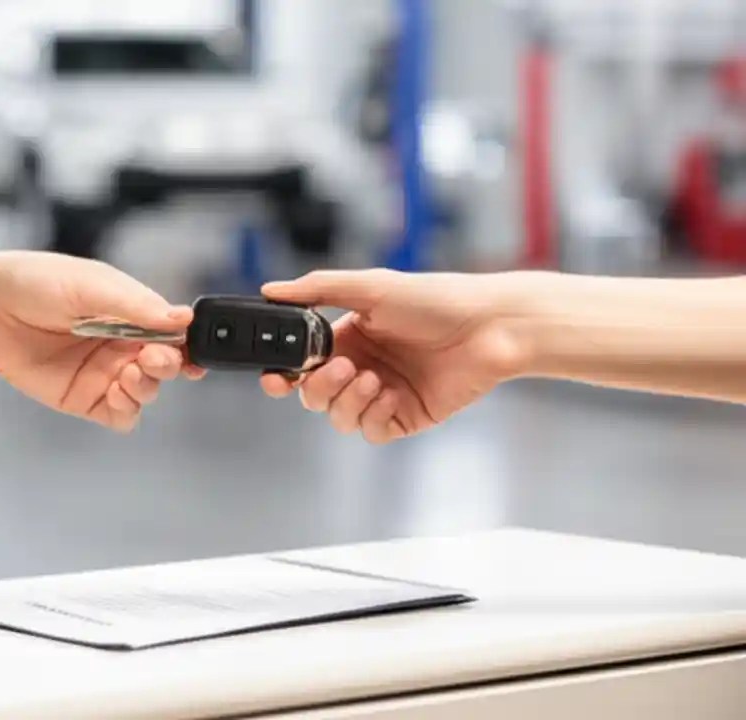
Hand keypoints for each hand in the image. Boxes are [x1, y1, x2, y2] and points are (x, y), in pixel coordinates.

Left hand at [0, 252, 203, 432]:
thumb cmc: (35, 282)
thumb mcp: (91, 284)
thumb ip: (136, 305)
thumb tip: (182, 319)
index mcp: (131, 312)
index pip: (173, 333)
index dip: (188, 343)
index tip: (190, 347)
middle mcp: (122, 345)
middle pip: (166, 366)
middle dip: (168, 365)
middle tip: (152, 358)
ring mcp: (103, 373)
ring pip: (146, 392)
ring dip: (148, 387)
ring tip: (128, 373)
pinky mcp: (83, 398)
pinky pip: (119, 416)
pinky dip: (128, 410)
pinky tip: (118, 393)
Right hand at [260, 269, 527, 442]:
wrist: (491, 327)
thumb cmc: (436, 299)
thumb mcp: (371, 286)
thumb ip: (317, 289)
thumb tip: (270, 290)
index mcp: (347, 336)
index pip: (302, 363)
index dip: (284, 374)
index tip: (276, 377)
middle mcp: (361, 366)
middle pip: (313, 395)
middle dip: (317, 387)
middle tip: (342, 368)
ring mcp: (382, 394)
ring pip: (338, 416)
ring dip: (346, 401)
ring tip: (372, 379)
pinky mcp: (406, 417)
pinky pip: (371, 431)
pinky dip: (372, 416)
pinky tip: (388, 395)